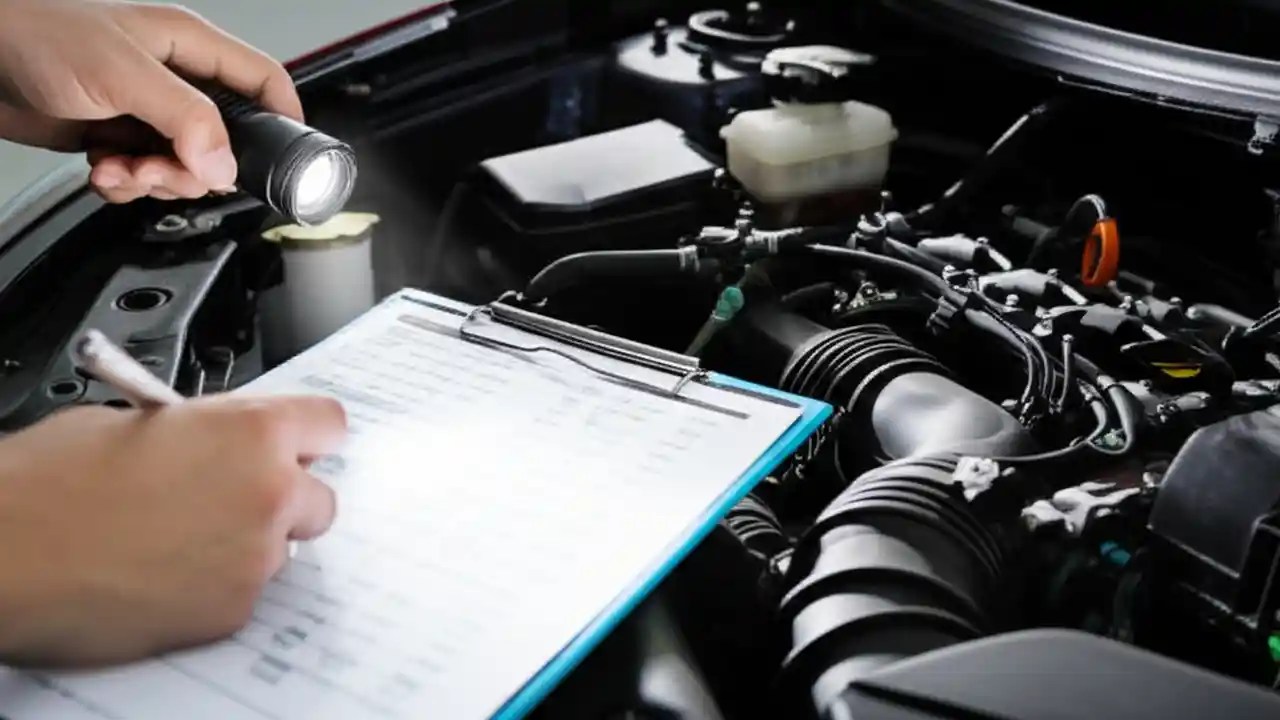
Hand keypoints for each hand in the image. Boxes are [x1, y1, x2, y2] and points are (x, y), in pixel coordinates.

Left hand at [0, 0, 301, 202]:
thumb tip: (224, 165)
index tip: (283, 160)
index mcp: (188, 46)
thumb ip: (184, 119)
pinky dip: (125, 185)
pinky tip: (102, 170)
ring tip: (121, 169)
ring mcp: (142, 110)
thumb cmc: (32, 33)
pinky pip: (144, 176)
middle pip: (225, 141)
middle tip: (165, 171)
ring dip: (155, 181)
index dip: (283, 119)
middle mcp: (172, 78)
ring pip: (183, 166)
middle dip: (196, 169)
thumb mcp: (121, 74)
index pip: (263, 81)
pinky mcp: (113, 136)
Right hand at [0, 395, 345, 666]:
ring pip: (282, 549)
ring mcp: (255, 559)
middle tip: (227, 497)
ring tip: (177, 539)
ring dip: (248, 543)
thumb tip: (221, 438)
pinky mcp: (231, 612)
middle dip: (282, 497)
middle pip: (318, 496)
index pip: (330, 424)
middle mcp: (269, 495)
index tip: (292, 444)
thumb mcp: (139, 418)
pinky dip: (215, 586)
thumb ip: (206, 428)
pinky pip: (244, 592)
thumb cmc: (51, 482)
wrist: (6, 554)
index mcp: (253, 433)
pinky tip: (161, 574)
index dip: (305, 435)